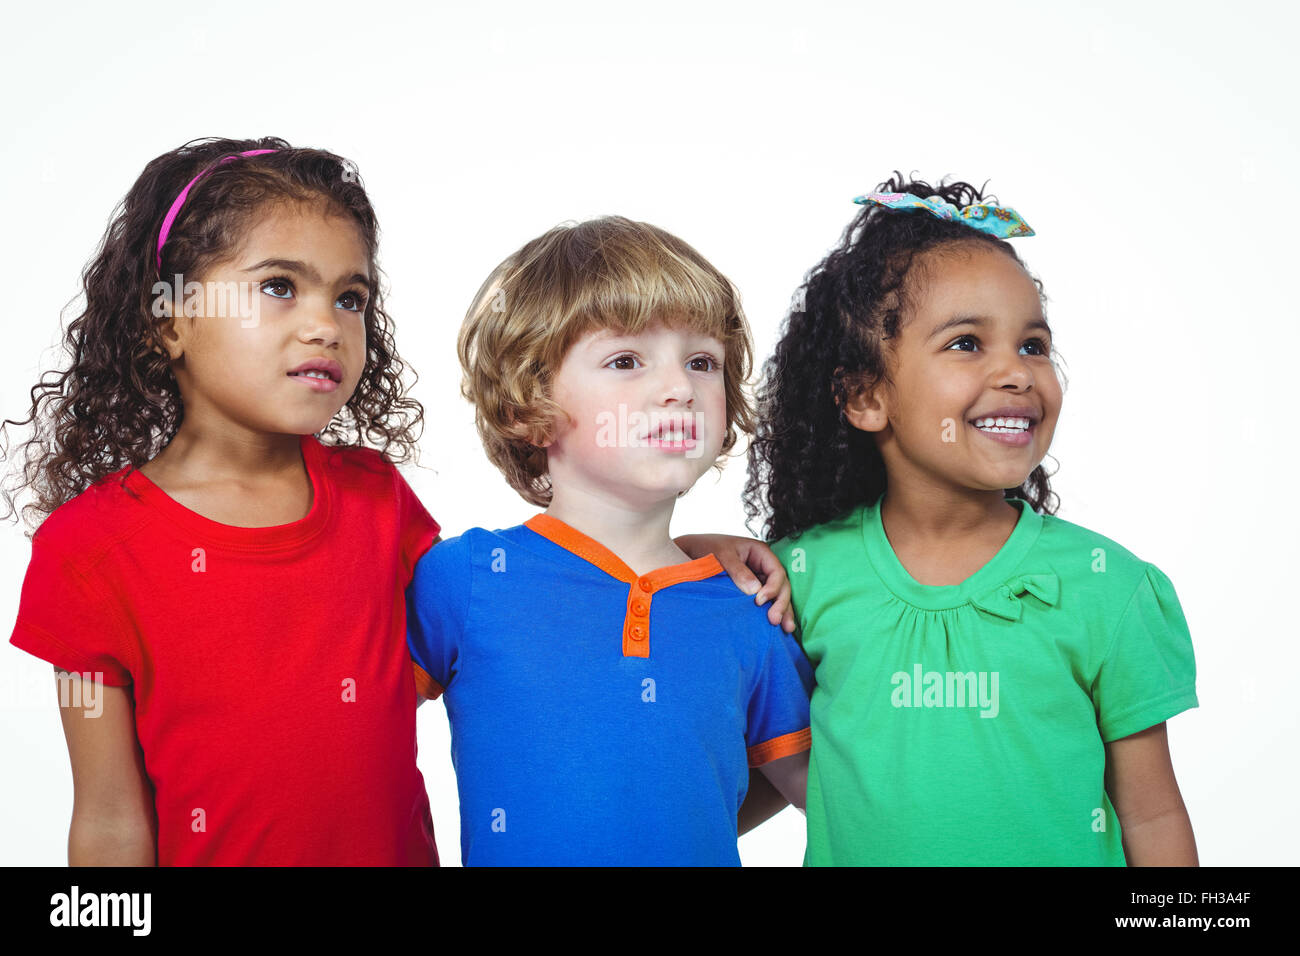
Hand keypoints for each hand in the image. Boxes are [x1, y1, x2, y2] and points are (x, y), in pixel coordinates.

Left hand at [674, 533, 795, 632]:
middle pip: (781, 585)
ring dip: (783, 611)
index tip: (759, 601)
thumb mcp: (722, 555)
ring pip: (777, 596)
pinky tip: (777, 628)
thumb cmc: (707, 548)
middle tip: (774, 621)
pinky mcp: (752, 591)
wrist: (690, 552)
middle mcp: (763, 566)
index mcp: (760, 552)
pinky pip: (767, 602)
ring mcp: (759, 579)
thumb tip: (755, 591)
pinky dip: (772, 612)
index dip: (773, 588)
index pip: (776, 571)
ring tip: (786, 629)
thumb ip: (738, 571)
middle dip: (781, 603)